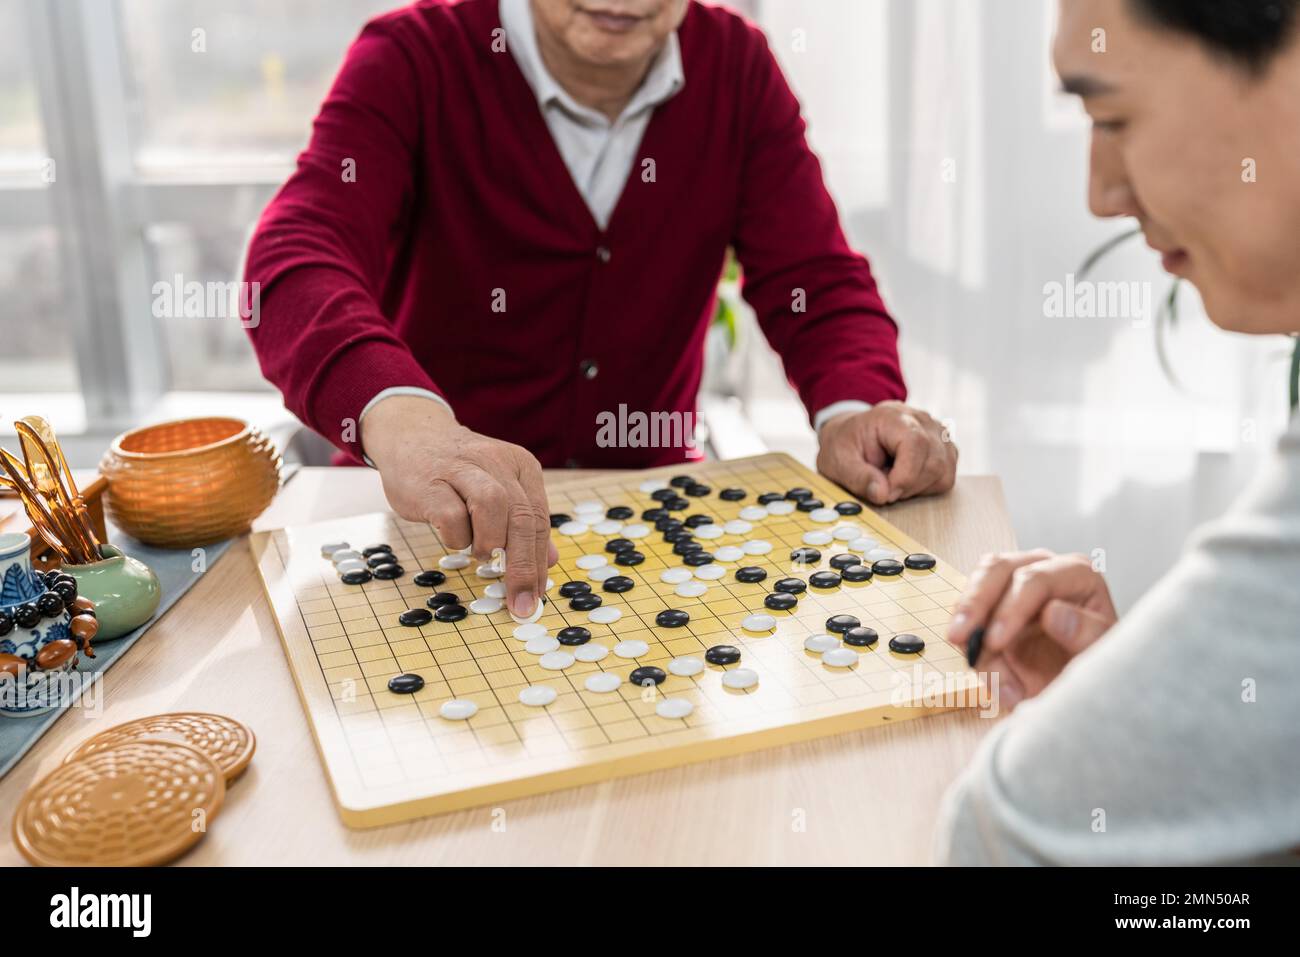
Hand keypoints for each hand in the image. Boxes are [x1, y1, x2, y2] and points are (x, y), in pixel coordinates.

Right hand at [361, 395, 555, 617]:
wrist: (412, 435)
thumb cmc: (458, 472)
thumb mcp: (499, 488)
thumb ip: (524, 523)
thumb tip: (548, 562)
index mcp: (521, 466)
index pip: (539, 519)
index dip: (539, 562)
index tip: (536, 596)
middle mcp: (497, 463)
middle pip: (521, 518)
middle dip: (523, 567)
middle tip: (520, 602)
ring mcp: (463, 469)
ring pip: (493, 509)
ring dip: (489, 543)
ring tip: (479, 553)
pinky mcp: (430, 483)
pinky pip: (452, 519)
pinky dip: (456, 538)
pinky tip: (452, 535)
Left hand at [816, 401, 957, 505]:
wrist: (854, 434)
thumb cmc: (846, 444)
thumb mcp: (838, 461)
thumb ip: (858, 477)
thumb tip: (882, 494)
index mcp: (893, 417)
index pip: (916, 443)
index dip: (906, 476)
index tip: (887, 493)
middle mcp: (922, 421)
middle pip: (934, 461)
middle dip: (908, 486)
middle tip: (884, 488)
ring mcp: (938, 434)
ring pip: (944, 472)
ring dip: (917, 488)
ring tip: (892, 481)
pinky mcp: (945, 450)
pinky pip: (945, 478)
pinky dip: (926, 487)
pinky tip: (905, 480)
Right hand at [947, 550, 1118, 710]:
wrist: (1080, 685)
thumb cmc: (1096, 665)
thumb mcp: (1102, 655)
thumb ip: (1086, 633)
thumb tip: (1053, 612)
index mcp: (1075, 573)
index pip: (1034, 579)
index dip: (1010, 609)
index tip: (996, 642)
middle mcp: (1041, 569)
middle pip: (996, 570)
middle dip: (974, 605)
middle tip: (960, 640)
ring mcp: (1012, 584)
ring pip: (975, 588)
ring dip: (969, 629)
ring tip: (986, 673)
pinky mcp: (992, 605)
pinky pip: (967, 617)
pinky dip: (970, 647)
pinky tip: (993, 679)